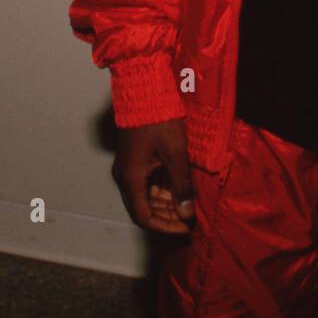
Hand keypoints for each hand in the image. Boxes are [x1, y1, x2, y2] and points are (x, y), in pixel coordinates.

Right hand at [111, 119, 194, 234]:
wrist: (144, 90)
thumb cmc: (159, 119)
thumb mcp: (175, 153)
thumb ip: (181, 185)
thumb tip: (187, 214)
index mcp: (131, 179)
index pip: (144, 217)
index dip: (165, 227)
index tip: (186, 227)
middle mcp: (126, 177)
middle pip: (144, 208)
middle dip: (168, 216)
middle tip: (191, 218)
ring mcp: (129, 167)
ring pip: (147, 195)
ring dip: (167, 202)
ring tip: (190, 204)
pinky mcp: (136, 158)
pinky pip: (148, 181)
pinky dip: (164, 188)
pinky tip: (182, 187)